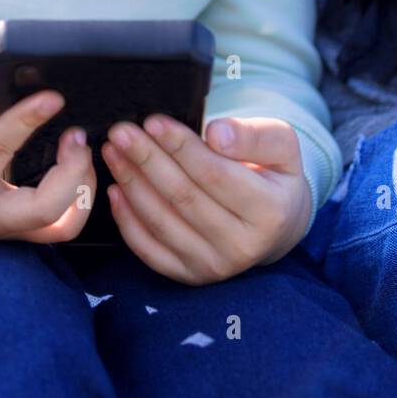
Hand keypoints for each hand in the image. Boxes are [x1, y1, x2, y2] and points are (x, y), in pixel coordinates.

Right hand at [0, 85, 95, 243]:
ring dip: (83, 187)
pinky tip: (78, 166)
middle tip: (76, 133)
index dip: (27, 118)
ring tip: (80, 148)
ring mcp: (7, 230)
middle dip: (73, 169)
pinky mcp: (19, 231)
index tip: (52, 96)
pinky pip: (61, 225)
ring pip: (62, 224)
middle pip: (45, 208)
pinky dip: (80, 197)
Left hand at [100, 114, 312, 284]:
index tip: (153, 121)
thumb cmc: (276, 175)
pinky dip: (128, 220)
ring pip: (162, 221)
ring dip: (131, 184)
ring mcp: (214, 266)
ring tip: (114, 152)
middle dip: (146, 159)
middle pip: (182, 196)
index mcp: (269, 211)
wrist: (279, 225)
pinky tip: (116, 190)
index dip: (180, 146)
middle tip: (121, 131)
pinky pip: (150, 250)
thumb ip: (254, 135)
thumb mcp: (282, 144)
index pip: (214, 174)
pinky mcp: (191, 276)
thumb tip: (216, 134)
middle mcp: (242, 246)